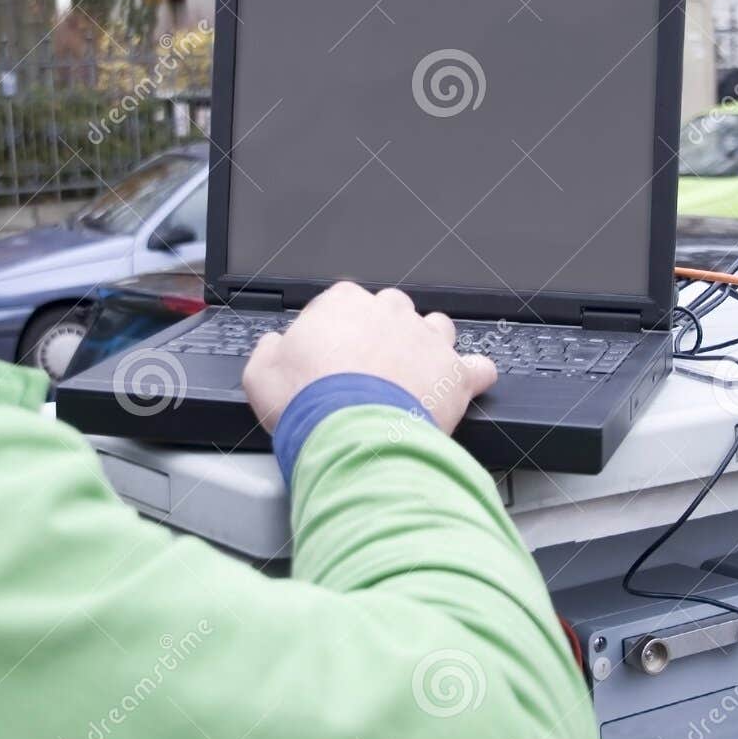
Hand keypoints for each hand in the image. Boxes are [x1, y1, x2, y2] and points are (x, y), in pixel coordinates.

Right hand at [242, 282, 498, 433]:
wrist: (350, 435)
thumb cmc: (308, 404)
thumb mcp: (261, 374)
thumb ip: (269, 351)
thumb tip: (273, 347)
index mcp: (342, 305)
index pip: (343, 303)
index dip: (338, 330)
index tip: (332, 354)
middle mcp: (389, 313)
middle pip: (393, 310)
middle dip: (385, 333)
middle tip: (371, 366)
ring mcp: (425, 341)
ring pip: (437, 328)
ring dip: (429, 346)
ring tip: (417, 373)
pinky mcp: (453, 374)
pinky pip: (476, 367)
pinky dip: (472, 376)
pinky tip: (464, 384)